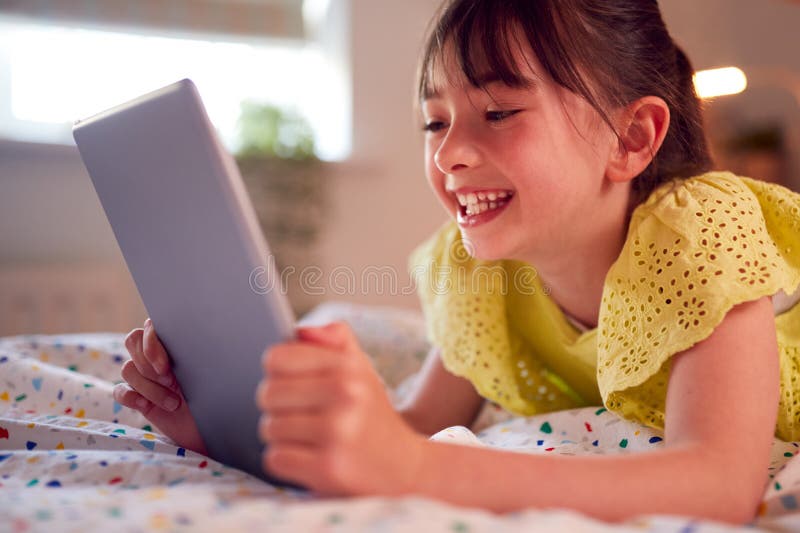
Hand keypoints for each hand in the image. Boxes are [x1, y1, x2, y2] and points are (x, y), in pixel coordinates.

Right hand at [114, 318, 207, 454]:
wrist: (214, 427)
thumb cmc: (219, 395)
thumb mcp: (213, 372)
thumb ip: (198, 351)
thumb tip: (202, 332)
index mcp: (176, 343)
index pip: (150, 326)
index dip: (152, 343)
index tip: (166, 366)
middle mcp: (157, 355)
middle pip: (132, 341)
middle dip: (149, 364)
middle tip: (171, 381)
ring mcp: (145, 376)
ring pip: (128, 368)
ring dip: (150, 388)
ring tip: (174, 403)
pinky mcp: (137, 397)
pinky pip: (120, 390)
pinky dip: (131, 398)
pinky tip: (147, 407)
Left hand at [256, 321, 425, 495]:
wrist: (405, 467)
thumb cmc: (370, 413)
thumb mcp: (361, 368)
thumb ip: (333, 339)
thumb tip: (301, 331)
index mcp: (347, 366)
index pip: (276, 358)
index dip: (277, 373)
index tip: (293, 384)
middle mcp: (345, 394)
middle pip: (268, 394)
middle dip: (278, 408)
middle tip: (303, 416)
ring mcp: (337, 432)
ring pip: (270, 428)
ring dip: (283, 437)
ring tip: (312, 438)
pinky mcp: (327, 468)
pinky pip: (275, 459)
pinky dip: (287, 462)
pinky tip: (311, 459)